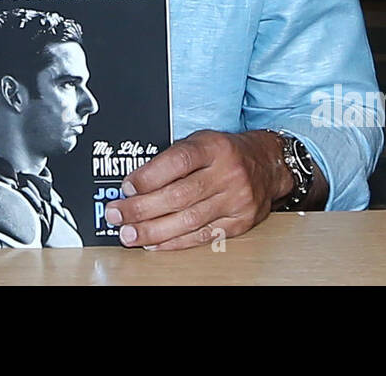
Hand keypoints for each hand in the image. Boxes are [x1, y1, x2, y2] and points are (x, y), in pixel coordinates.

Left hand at [104, 129, 290, 250]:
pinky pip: (203, 236)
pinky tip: (155, 242)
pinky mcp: (240, 222)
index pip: (177, 162)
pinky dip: (175, 242)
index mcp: (214, 147)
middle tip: (118, 214)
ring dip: (154, 230)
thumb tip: (134, 186)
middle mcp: (228, 173)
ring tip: (130, 234)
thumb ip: (170, 160)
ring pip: (189, 220)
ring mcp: (236, 199)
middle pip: (179, 195)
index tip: (126, 187)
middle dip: (142, 208)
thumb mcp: (200, 142)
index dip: (148, 177)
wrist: (267, 163)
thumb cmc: (226, 152)